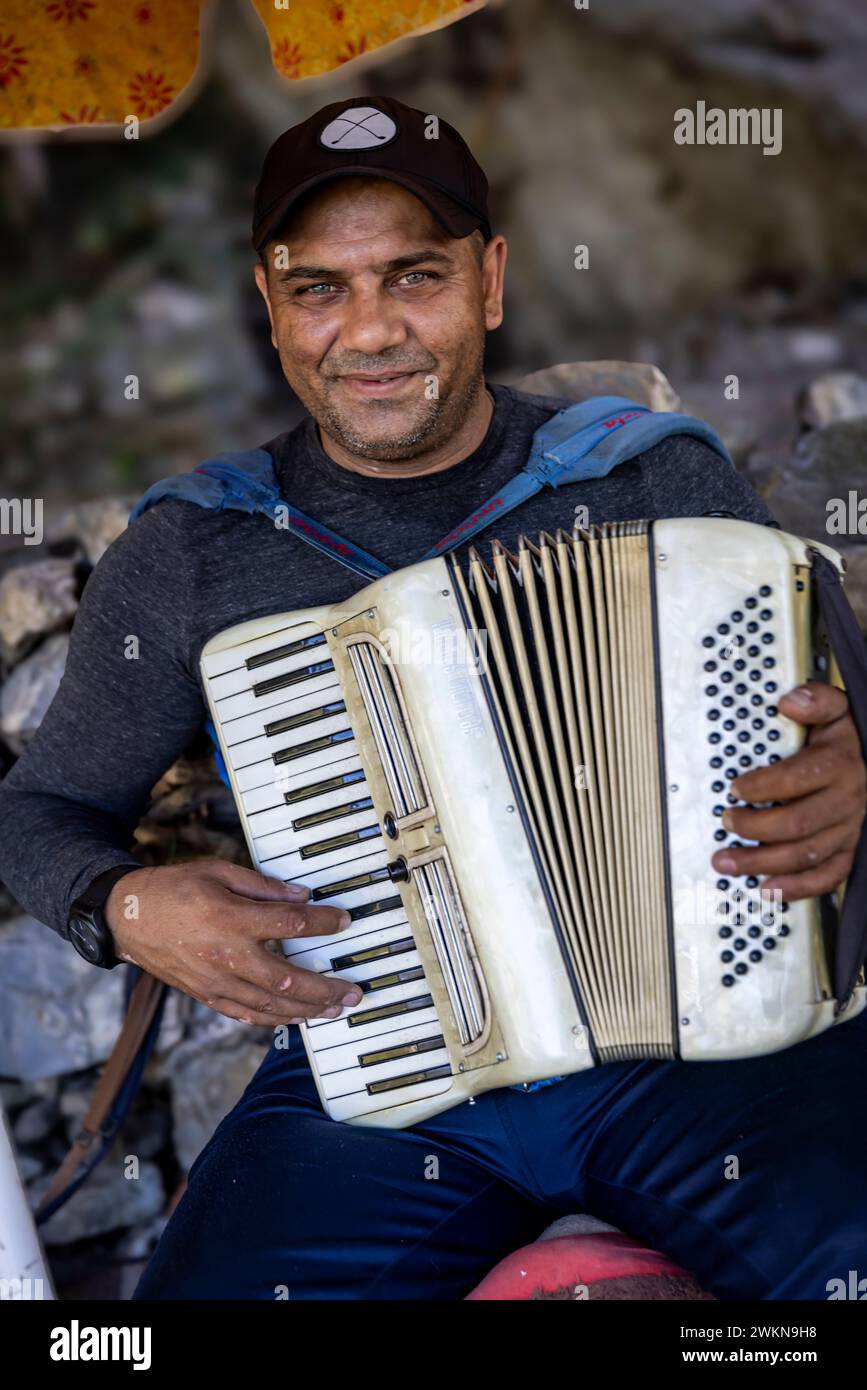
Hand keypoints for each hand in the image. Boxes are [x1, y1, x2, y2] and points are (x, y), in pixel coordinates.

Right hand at [105, 858, 362, 1024]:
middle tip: (353, 991)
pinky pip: (246, 1014)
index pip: (290, 923)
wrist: (127, 918)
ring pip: (270, 1005)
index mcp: (231, 919)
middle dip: (326, 988)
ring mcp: (216, 981)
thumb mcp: (219, 872)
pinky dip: (274, 1019)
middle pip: (288, 980)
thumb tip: (302, 897)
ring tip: (335, 1009)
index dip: (323, 923)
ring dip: (307, 1010)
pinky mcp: (206, 995)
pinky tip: (296, 1018)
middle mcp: (226, 956)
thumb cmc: (173, 889)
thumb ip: (263, 887)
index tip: (344, 921)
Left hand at [711, 682, 866, 900]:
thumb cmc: (843, 738)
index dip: (763, 786)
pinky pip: (827, 876)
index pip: (798, 779)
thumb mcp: (836, 709)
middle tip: (725, 822)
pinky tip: (767, 889)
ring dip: (762, 863)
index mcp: (839, 765)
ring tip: (726, 862)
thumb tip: (790, 702)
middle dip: (754, 828)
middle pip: (798, 824)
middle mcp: (846, 800)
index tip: (734, 787)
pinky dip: (797, 888)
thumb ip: (815, 700)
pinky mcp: (847, 848)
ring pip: (805, 855)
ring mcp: (847, 829)